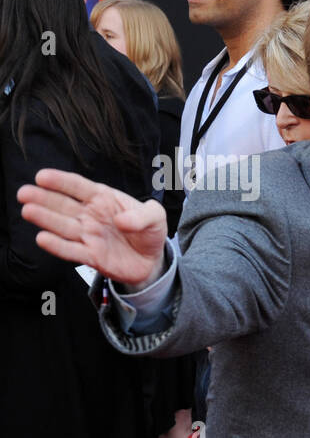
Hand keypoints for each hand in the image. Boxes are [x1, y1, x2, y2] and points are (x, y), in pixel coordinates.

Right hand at [17, 168, 167, 287]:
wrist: (152, 260)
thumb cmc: (149, 231)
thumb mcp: (156, 216)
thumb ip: (143, 215)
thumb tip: (123, 221)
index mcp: (103, 198)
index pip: (78, 187)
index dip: (61, 181)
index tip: (42, 176)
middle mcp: (90, 215)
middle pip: (63, 205)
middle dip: (44, 198)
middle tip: (24, 193)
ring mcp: (88, 235)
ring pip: (63, 226)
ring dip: (45, 219)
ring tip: (28, 211)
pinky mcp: (90, 256)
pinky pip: (72, 251)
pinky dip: (58, 246)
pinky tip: (43, 238)